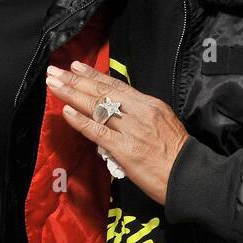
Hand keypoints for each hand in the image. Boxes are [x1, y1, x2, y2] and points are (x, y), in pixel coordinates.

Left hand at [45, 61, 189, 205]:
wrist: (189, 175)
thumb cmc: (176, 153)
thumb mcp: (162, 122)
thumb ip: (139, 114)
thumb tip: (115, 110)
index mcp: (149, 104)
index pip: (115, 86)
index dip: (93, 75)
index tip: (76, 66)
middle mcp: (139, 112)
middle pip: (102, 92)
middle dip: (75, 80)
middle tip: (54, 71)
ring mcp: (131, 130)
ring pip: (97, 107)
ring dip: (71, 94)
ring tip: (54, 85)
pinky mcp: (125, 148)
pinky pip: (98, 131)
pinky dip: (80, 121)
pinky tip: (66, 111)